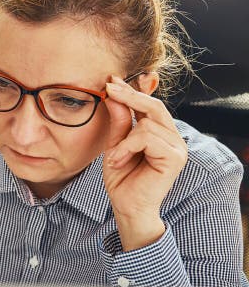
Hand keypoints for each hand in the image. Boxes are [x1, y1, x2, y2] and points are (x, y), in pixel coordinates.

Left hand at [102, 76, 187, 250]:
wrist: (126, 206)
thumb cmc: (122, 178)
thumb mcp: (115, 144)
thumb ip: (119, 121)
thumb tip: (114, 94)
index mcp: (161, 133)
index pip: (150, 104)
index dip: (132, 90)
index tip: (111, 81)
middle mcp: (173, 137)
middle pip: (155, 105)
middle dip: (130, 96)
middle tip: (108, 90)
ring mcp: (177, 148)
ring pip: (147, 123)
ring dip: (123, 140)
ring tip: (114, 157)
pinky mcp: (175, 158)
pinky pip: (147, 138)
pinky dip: (128, 147)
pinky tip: (119, 160)